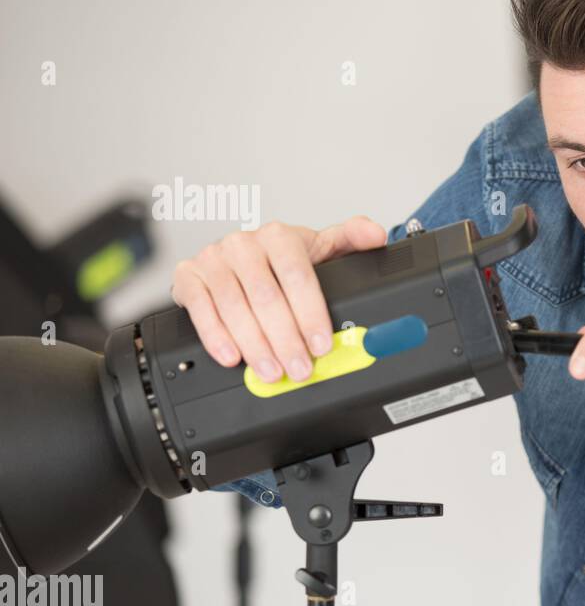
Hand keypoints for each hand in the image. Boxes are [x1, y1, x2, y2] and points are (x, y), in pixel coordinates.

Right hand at [169, 216, 386, 382]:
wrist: (238, 258)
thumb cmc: (283, 260)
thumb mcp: (321, 248)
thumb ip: (351, 240)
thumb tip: (376, 234)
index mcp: (279, 236)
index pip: (297, 276)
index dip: (310, 313)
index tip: (321, 344)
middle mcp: (243, 244)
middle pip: (266, 297)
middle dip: (285, 339)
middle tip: (299, 367)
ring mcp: (213, 259)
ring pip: (234, 307)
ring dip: (254, 345)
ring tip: (272, 372)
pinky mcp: (188, 277)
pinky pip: (199, 309)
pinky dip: (215, 336)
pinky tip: (231, 357)